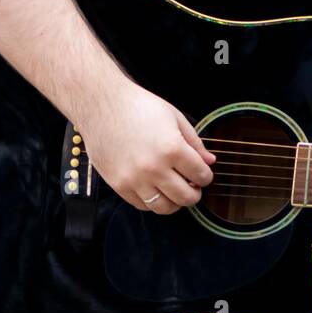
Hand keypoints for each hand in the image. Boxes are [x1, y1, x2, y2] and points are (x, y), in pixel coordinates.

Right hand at [77, 82, 215, 213]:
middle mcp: (154, 168)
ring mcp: (134, 179)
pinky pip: (142, 205)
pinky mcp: (118, 185)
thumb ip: (195, 143)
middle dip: (195, 194)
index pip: (201, 175)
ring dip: (175, 202)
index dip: (206, 176)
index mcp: (172, 148)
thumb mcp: (175, 118)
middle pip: (186, 197)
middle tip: (193, 187)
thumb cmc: (139, 107)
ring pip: (164, 207)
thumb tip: (210, 162)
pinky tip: (156, 189)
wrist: (101, 105)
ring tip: (175, 191)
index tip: (203, 174)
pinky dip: (153, 202)